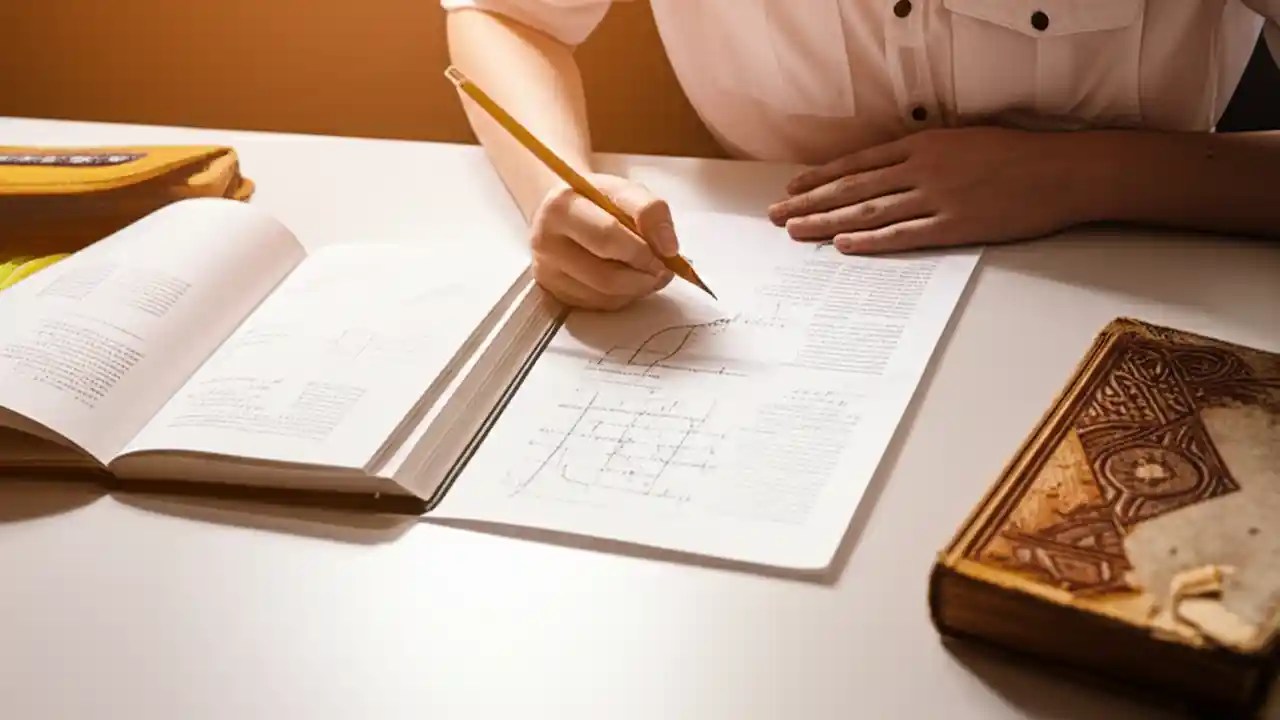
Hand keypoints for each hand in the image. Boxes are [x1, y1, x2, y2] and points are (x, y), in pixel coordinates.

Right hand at [529, 173, 676, 309]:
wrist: (561, 212)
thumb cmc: (596, 200)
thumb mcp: (625, 191)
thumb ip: (651, 211)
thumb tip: (669, 249)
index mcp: (560, 208)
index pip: (608, 237)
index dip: (643, 250)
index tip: (669, 252)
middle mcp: (545, 243)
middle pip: (605, 276)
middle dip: (643, 276)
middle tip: (663, 270)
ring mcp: (546, 273)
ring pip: (604, 296)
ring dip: (637, 289)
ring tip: (649, 274)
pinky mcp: (553, 294)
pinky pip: (598, 306)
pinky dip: (623, 297)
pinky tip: (629, 281)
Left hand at [768, 127, 1077, 253]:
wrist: (1062, 171)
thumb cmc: (1017, 155)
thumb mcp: (965, 141)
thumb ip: (927, 155)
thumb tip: (894, 169)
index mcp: (924, 144)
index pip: (859, 163)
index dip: (821, 177)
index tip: (792, 187)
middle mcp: (923, 168)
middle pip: (853, 188)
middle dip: (810, 202)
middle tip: (777, 216)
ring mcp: (937, 198)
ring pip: (869, 212)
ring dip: (827, 222)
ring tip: (795, 232)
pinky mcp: (955, 226)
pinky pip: (904, 235)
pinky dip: (870, 241)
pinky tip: (842, 245)